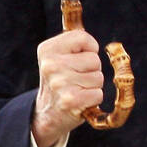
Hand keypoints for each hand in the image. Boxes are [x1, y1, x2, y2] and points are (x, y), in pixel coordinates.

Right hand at [31, 29, 103, 146]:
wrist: (48, 112)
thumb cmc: (61, 79)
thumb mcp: (60, 55)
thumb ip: (76, 41)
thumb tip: (99, 34)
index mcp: (47, 50)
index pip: (83, 38)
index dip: (89, 50)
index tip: (78, 59)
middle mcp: (51, 65)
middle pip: (94, 59)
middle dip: (91, 70)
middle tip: (76, 78)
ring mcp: (60, 83)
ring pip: (98, 77)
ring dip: (93, 85)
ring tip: (77, 89)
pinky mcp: (71, 101)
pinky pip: (98, 93)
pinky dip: (94, 98)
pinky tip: (80, 100)